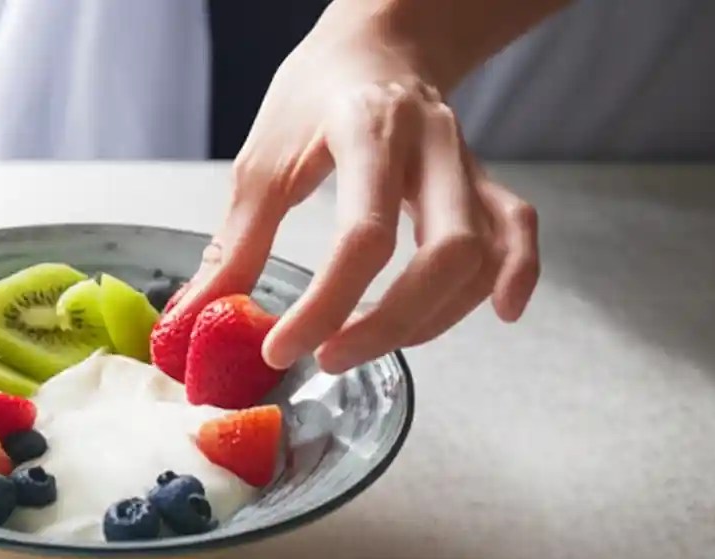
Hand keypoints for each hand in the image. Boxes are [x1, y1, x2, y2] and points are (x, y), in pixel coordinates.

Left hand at [170, 6, 539, 373]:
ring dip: (435, 318)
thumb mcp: (262, 160)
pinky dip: (516, 273)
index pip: (364, 236)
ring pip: (483, 253)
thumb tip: (198, 316)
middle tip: (331, 358)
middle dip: (391, 324)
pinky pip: (516, 229)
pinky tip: (501, 313)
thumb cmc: (315, 95)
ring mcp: (465, 163)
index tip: (281, 347)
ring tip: (369, 345)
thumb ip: (238, 243)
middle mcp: (432, 145)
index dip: (325, 305)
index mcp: (370, 130)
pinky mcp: (481, 181)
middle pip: (446, 252)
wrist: (375, 45)